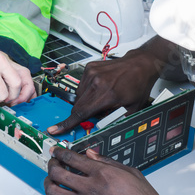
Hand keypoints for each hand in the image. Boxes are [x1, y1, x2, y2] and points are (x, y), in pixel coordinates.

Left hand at [44, 146, 186, 194]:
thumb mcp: (132, 174)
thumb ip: (109, 162)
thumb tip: (91, 155)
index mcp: (103, 174)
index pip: (72, 159)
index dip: (60, 152)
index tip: (57, 151)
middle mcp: (91, 189)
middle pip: (58, 173)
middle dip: (51, 164)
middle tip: (53, 163)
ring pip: (54, 191)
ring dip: (49, 182)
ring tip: (51, 179)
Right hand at [47, 36, 177, 134]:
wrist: (139, 64)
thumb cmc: (138, 85)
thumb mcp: (131, 109)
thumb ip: (113, 120)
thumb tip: (97, 128)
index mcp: (107, 94)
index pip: (81, 113)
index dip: (66, 123)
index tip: (54, 129)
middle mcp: (96, 82)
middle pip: (78, 106)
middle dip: (82, 113)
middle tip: (97, 111)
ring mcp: (91, 73)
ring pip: (78, 96)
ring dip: (86, 101)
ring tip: (102, 96)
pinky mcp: (89, 68)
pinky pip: (81, 86)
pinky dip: (88, 91)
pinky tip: (100, 88)